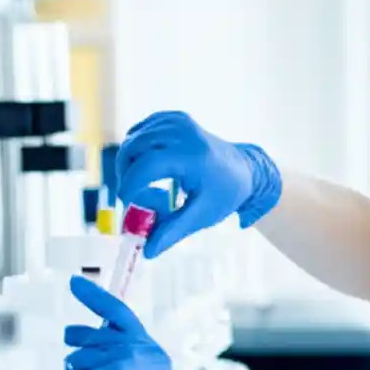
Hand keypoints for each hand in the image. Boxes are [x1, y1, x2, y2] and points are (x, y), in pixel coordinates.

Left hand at [63, 275, 201, 369]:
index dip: (94, 296)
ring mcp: (118, 365)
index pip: (118, 313)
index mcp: (149, 348)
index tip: (73, 283)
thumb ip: (126, 353)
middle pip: (88, 335)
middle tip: (81, 366)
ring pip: (76, 358)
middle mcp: (135, 351)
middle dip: (78, 347)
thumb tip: (94, 335)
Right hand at [116, 111, 282, 257]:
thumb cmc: (223, 194)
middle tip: (133, 197)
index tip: (126, 204)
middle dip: (125, 174)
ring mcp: (178, 121)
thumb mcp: (201, 216)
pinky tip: (148, 167)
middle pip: (134, 148)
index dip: (130, 185)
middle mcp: (185, 133)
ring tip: (144, 185)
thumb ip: (172, 232)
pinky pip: (140, 131)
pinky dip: (137, 150)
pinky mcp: (173, 118)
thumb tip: (147, 252)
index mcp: (194, 157)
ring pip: (133, 138)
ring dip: (128, 163)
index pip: (147, 166)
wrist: (243, 170)